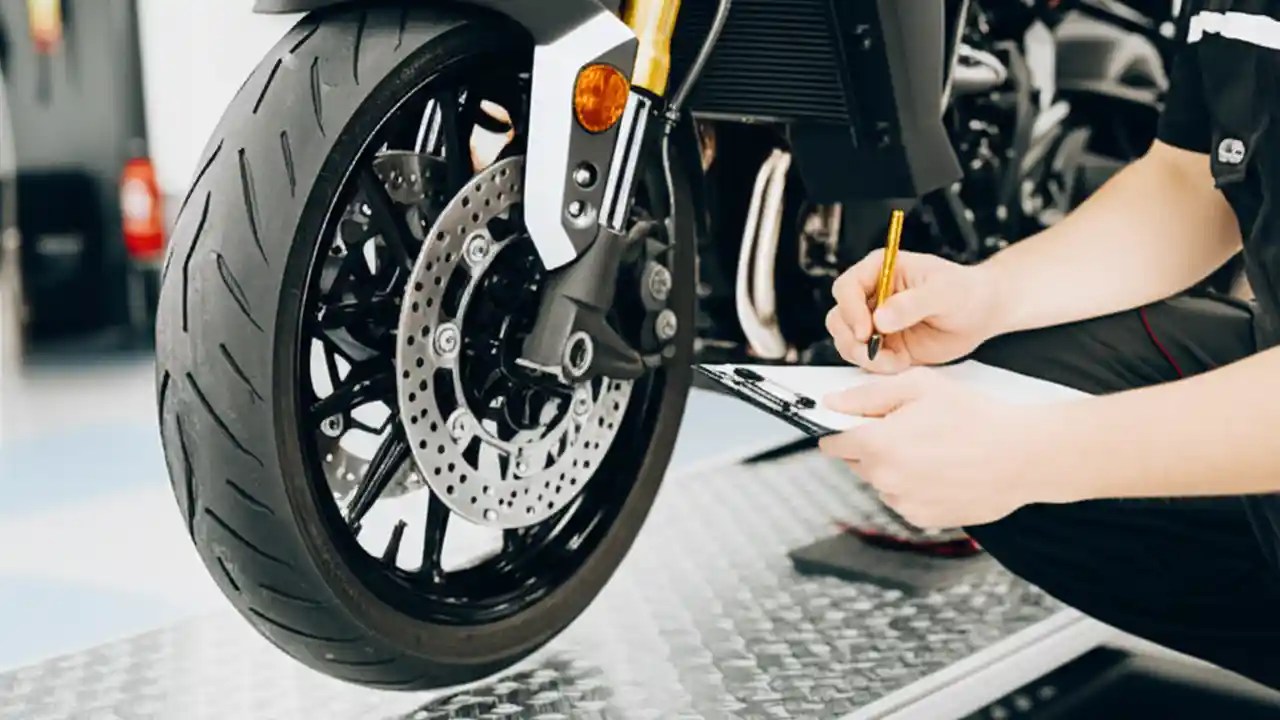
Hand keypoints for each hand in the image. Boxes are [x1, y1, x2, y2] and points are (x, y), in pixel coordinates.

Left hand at [817, 368, 1064, 528]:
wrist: (1022, 456)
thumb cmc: (975, 416)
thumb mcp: (919, 386)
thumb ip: (867, 395)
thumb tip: (832, 402)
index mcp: (877, 444)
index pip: (832, 443)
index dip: (839, 430)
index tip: (851, 425)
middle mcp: (884, 479)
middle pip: (857, 462)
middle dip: (872, 446)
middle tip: (907, 429)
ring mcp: (903, 502)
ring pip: (881, 482)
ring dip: (894, 467)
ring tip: (931, 449)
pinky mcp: (923, 518)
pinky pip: (904, 500)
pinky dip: (914, 487)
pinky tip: (941, 470)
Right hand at [827, 250, 1005, 373]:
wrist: (980, 314)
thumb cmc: (965, 291)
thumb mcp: (944, 291)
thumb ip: (912, 303)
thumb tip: (881, 318)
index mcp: (879, 269)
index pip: (846, 287)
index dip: (851, 310)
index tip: (867, 330)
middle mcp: (871, 295)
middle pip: (839, 317)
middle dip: (852, 338)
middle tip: (874, 351)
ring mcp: (874, 321)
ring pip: (846, 341)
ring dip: (863, 355)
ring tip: (893, 360)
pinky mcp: (882, 344)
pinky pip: (864, 358)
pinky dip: (876, 366)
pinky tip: (899, 363)